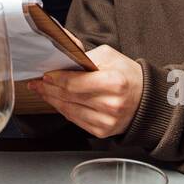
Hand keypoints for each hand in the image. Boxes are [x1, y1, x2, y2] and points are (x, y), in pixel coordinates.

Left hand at [29, 44, 143, 138]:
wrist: (147, 98)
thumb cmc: (127, 75)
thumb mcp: (109, 56)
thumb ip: (84, 54)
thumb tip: (62, 51)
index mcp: (114, 83)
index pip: (75, 83)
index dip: (55, 79)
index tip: (44, 75)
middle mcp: (111, 105)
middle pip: (69, 97)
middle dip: (48, 89)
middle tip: (37, 83)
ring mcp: (107, 121)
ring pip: (69, 110)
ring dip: (52, 100)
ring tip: (43, 91)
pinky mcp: (103, 131)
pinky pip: (75, 120)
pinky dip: (63, 110)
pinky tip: (57, 102)